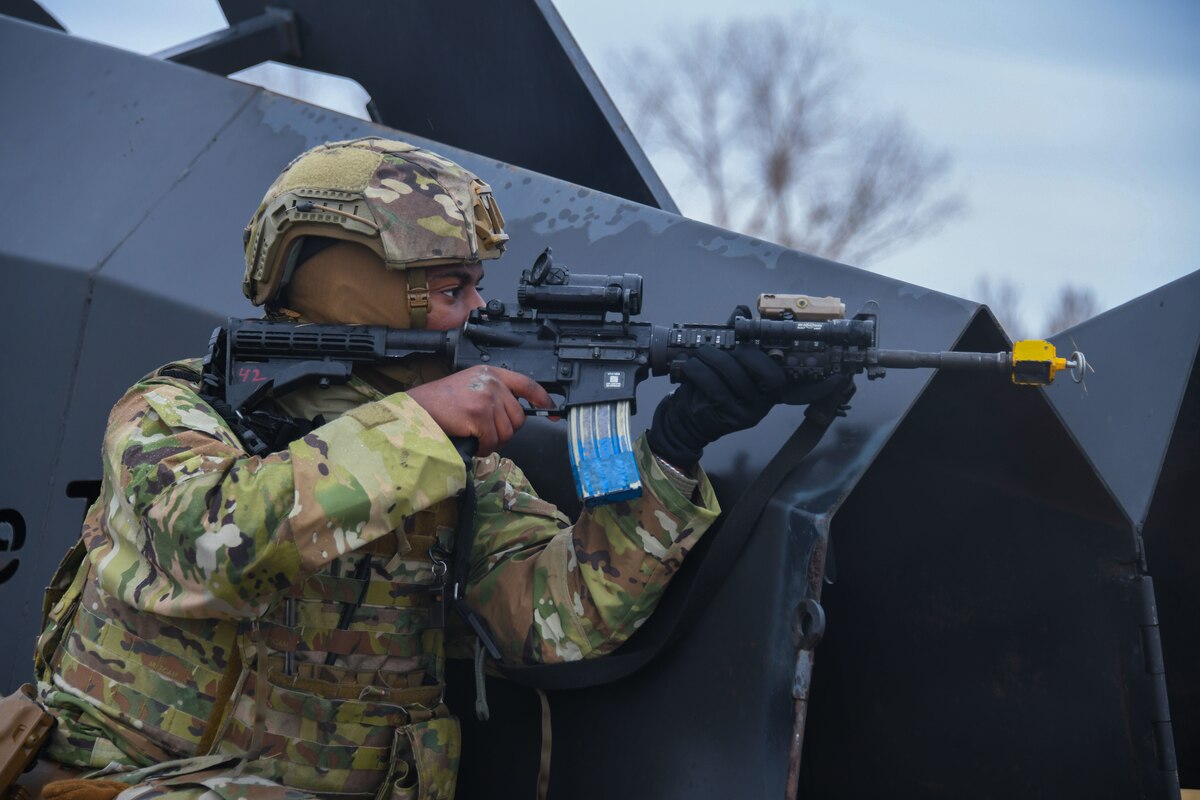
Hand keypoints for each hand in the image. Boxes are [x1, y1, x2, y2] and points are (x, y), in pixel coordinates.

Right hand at [407, 366, 553, 454]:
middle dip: (506, 430)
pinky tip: (473, 442)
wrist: (419, 408)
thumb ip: (494, 392)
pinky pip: (493, 441)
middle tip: (488, 433)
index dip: (542, 398)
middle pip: (518, 416)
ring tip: (477, 437)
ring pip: (507, 432)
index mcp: (492, 373)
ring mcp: (487, 399)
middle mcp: (492, 383)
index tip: (551, 409)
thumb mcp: (471, 384)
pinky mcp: (480, 415)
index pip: (527, 383)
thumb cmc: (441, 401)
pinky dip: (484, 448)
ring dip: (493, 441)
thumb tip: (514, 413)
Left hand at [647, 345, 787, 468]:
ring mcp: (747, 415)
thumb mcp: (726, 366)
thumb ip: (735, 341)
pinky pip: (714, 389)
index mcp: (769, 391)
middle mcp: (763, 405)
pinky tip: (689, 368)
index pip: (775, 374)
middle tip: (708, 348)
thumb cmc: (710, 390)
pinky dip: (699, 372)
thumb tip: (741, 311)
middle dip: (727, 352)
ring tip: (696, 356)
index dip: (757, 355)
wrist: (689, 421)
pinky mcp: (726, 420)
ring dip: (709, 359)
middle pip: (750, 369)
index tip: (738, 344)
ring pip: (731, 376)